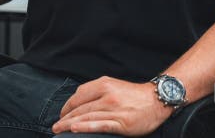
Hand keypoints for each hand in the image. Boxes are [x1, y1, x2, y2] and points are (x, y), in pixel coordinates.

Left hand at [52, 76, 171, 135]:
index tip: (63, 113)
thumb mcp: (115, 86)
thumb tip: (80, 102)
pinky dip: (84, 127)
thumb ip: (99, 91)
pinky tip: (74, 129)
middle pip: (80, 107)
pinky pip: (98, 125)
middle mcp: (108, 95)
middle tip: (56, 125)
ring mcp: (114, 109)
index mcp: (105, 84)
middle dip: (65, 117)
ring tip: (59, 130)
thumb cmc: (136, 95)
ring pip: (86, 117)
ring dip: (69, 124)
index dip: (68, 105)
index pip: (79, 95)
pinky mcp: (120, 122)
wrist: (158, 100)